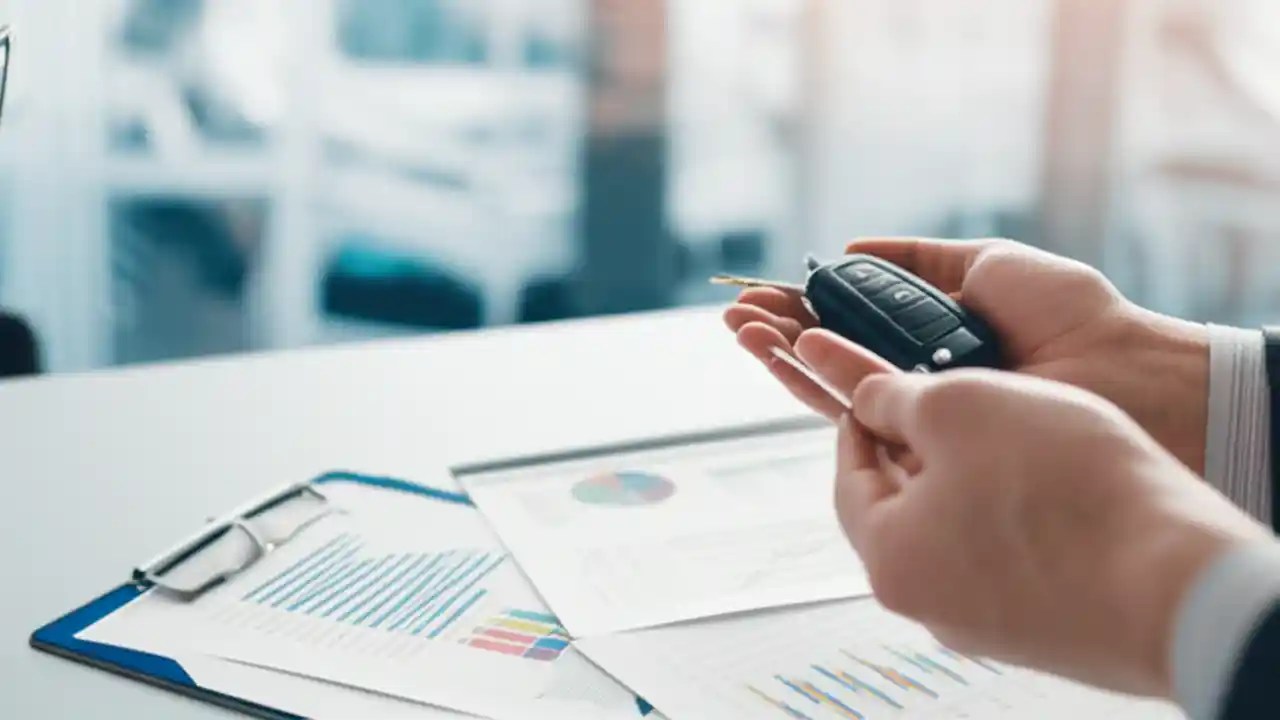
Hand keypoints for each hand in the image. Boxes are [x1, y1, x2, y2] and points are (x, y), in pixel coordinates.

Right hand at [723, 238, 1210, 472]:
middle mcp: (920, 378)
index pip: (853, 322)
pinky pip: (853, 412)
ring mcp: (920, 411)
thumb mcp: (990, 265)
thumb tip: (852, 247)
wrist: (1118, 371)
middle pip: (832, 356)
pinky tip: (777, 351)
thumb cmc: (1072, 317)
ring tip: (737, 329)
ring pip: (831, 386)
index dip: (805, 306)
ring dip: (778, 356)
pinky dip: (810, 383)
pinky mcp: (924, 441)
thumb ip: (920, 262)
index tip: (761, 290)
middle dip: (780, 332)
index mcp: (934, 336)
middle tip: (732, 314)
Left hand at [835, 368, 1267, 697]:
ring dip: (970, 481)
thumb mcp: (960, 405)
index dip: (859, 422)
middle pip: (901, 509)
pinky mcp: (1044, 630)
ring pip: (957, 533)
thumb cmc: (1064, 488)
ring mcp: (989, 624)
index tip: (872, 387)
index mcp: (889, 558)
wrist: (1180, 583)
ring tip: (1005, 433)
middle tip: (942, 404)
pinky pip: (1010, 560)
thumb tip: (868, 398)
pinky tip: (1051, 482)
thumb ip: (896, 397)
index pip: (849, 479)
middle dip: (918, 451)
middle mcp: (928, 606)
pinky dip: (1016, 517)